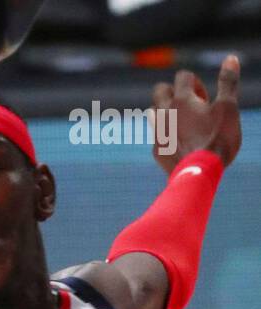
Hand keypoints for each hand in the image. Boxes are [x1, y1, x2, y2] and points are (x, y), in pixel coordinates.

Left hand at [152, 55, 241, 176]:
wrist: (199, 174)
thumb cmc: (217, 139)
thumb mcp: (228, 108)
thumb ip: (228, 82)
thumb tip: (231, 58)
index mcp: (182, 99)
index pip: (183, 76)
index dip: (196, 83)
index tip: (205, 98)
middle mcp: (165, 113)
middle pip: (160, 90)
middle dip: (173, 92)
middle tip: (191, 106)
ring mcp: (158, 133)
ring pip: (153, 112)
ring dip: (165, 112)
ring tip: (182, 122)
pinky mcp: (157, 151)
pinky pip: (156, 136)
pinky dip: (165, 134)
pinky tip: (178, 143)